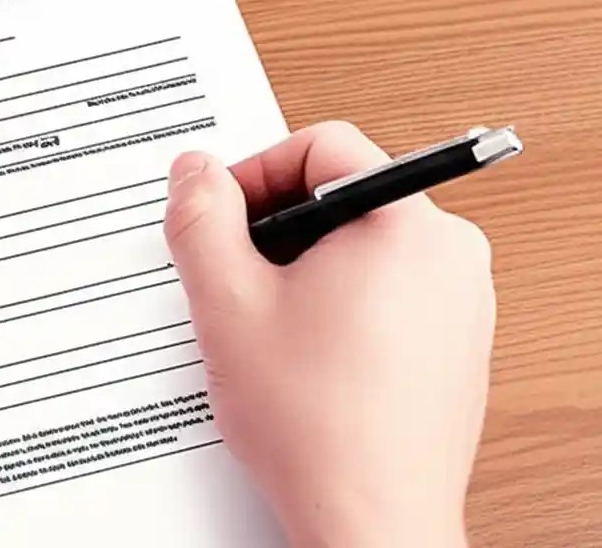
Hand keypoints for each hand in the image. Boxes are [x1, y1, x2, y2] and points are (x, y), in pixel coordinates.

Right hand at [163, 122, 494, 547]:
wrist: (370, 518)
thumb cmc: (316, 425)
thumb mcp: (227, 303)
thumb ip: (200, 219)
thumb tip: (195, 172)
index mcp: (406, 225)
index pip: (323, 146)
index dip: (255, 172)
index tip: (220, 215)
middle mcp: (449, 253)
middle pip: (344, 194)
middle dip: (276, 227)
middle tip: (235, 277)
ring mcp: (460, 300)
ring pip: (362, 244)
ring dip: (303, 268)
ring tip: (268, 325)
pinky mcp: (455, 341)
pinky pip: (387, 289)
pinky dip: (337, 302)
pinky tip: (303, 353)